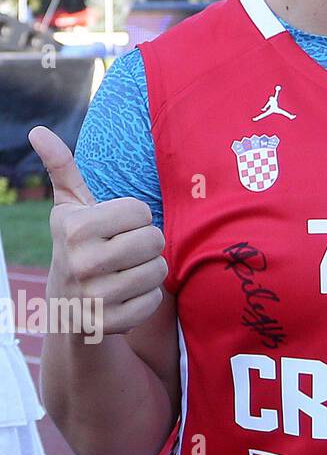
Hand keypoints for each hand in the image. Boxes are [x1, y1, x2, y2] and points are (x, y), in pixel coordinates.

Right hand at [28, 125, 167, 336]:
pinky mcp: (111, 324)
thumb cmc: (79, 244)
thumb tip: (38, 130)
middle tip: (122, 252)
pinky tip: (123, 296)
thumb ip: (62, 169)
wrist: (67, 305)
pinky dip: (146, 297)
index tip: (115, 227)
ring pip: (159, 269)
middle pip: (154, 240)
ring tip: (123, 272)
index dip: (134, 218)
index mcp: (75, 229)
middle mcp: (81, 263)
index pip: (141, 211)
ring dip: (148, 269)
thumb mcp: (70, 208)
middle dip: (145, 243)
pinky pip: (155, 299)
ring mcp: (94, 297)